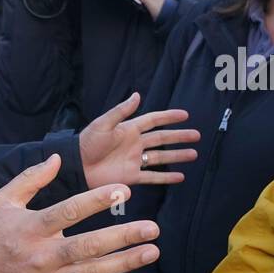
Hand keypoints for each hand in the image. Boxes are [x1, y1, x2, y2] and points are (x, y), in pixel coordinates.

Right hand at [0, 153, 156, 272]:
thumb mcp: (3, 201)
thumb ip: (30, 178)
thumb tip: (57, 158)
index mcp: (31, 228)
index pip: (68, 212)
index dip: (97, 201)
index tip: (123, 189)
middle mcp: (42, 255)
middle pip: (87, 246)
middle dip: (122, 237)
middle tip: (152, 227)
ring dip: (124, 264)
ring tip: (151, 251)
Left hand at [80, 92, 198, 187]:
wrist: (76, 166)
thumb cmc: (87, 143)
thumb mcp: (103, 123)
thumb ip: (121, 111)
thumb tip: (137, 95)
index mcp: (129, 129)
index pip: (154, 120)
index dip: (169, 117)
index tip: (184, 115)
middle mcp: (135, 144)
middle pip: (162, 138)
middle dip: (179, 137)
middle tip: (197, 135)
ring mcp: (135, 160)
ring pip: (161, 157)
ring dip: (177, 155)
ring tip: (193, 154)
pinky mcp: (132, 176)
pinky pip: (152, 177)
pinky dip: (166, 177)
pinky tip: (180, 176)